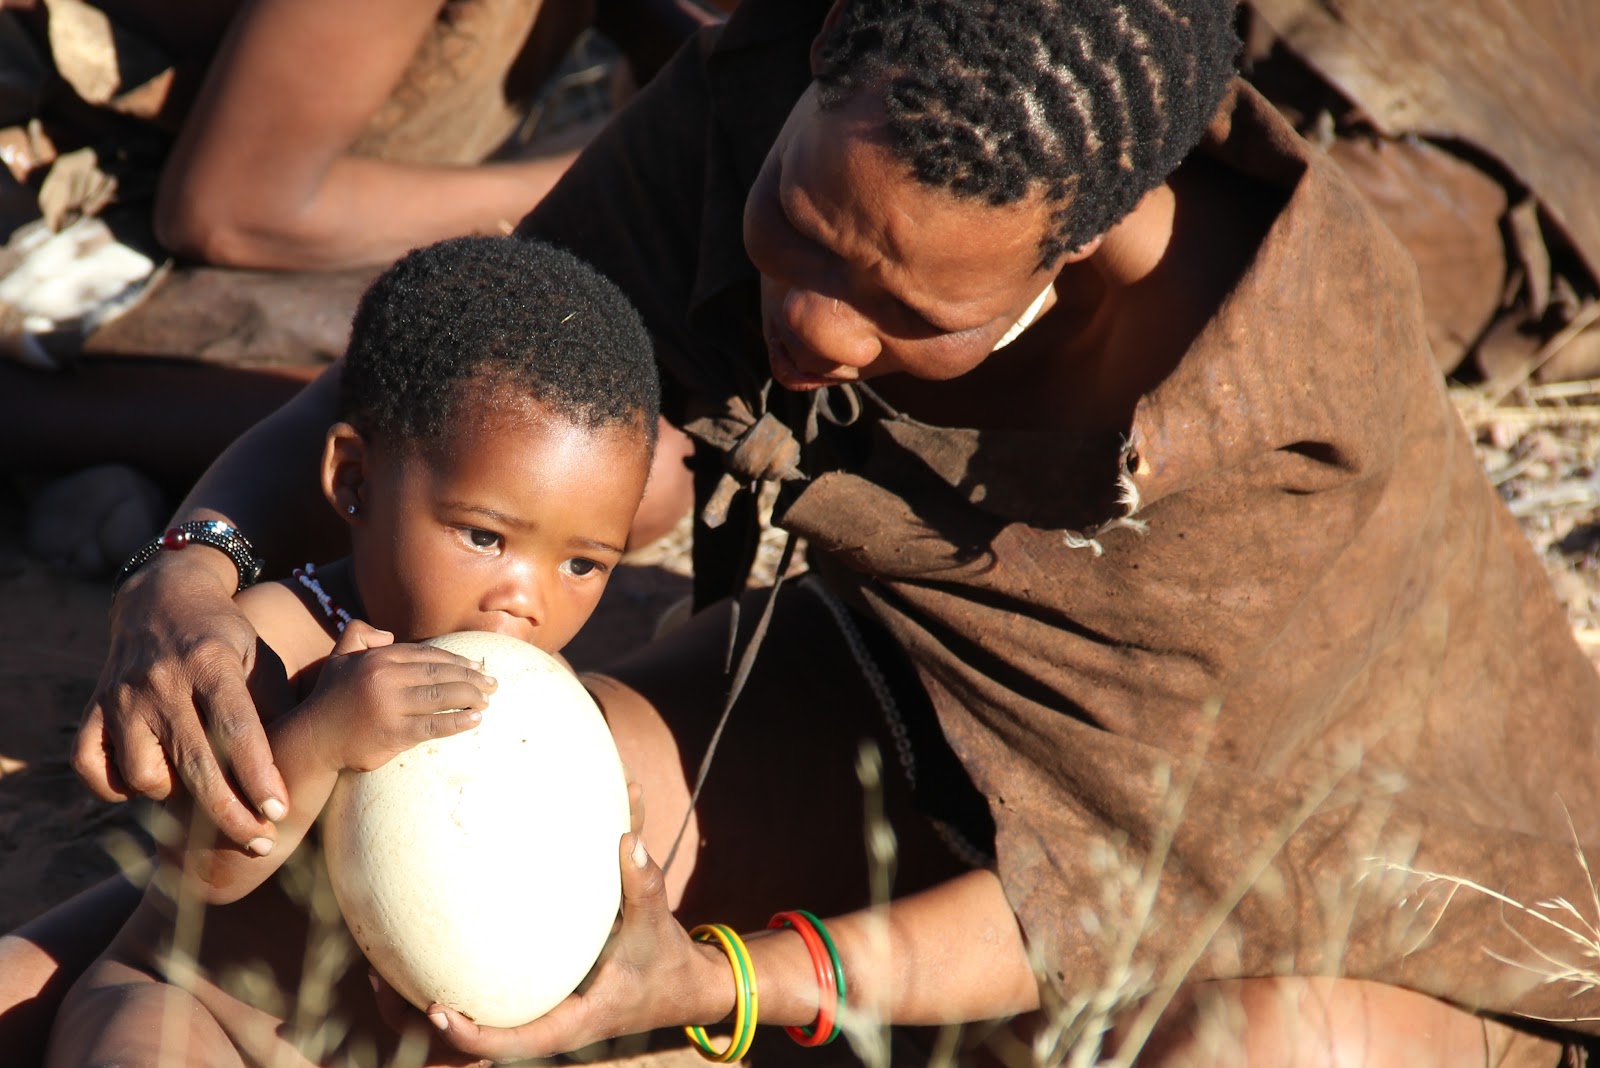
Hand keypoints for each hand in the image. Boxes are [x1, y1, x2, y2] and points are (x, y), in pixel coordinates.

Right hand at [74, 549, 286, 849]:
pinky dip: (114, 787)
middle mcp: (161, 682)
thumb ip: (272, 707)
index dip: (258, 776)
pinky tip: (145, 785)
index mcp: (211, 664)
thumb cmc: (227, 640)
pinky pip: (91, 767)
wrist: (163, 599)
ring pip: (143, 775)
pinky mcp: (91, 709)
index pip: (237, 730)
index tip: (278, 814)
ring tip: (202, 792)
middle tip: (261, 844)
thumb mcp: (260, 658)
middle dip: (229, 813)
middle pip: (193, 764)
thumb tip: (292, 768)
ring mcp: (121, 697)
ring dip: (173, 796)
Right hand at [298, 620, 494, 772]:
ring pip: (442, 696)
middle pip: (440, 673)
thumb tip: (389, 633)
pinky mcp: (394, 732)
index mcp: (378, 658)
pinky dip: (458, 721)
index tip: (475, 666)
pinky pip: (435, 725)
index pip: (427, 655)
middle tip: (493, 683)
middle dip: (471, 677)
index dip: (455, 661)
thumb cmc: (329, 700)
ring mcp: (390, 705)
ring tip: (487, 700)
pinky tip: (475, 720)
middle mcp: (385, 677)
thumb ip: (358, 634)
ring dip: (471, 697)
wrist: (312, 740)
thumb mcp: (338, 658)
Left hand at [373, 785, 726, 1061]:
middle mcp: (545, 1026)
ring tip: (376, 970)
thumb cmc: (664, 961)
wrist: (679, 988)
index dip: (470, 1035)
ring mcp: (537, 1017)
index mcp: (569, 1023)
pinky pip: (487, 1003)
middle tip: (377, 983)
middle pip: (470, 1047)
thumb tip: (627, 836)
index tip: (434, 1009)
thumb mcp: (656, 923)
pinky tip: (424, 948)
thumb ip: (643, 883)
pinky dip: (455, 984)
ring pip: (469, 1032)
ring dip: (421, 1011)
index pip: (510, 1045)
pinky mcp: (536, 1002)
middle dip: (419, 1025)